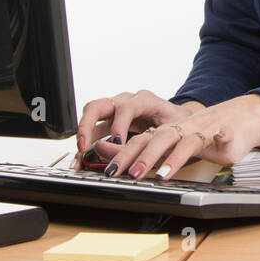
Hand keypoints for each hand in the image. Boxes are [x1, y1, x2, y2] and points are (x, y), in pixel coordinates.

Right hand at [72, 90, 203, 169]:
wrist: (180, 121)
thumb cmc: (177, 123)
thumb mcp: (172, 130)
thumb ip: (152, 139)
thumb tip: (126, 150)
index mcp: (144, 100)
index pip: (126, 107)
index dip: (119, 125)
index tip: (117, 143)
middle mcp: (125, 101)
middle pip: (99, 105)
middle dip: (87, 126)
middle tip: (84, 146)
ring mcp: (115, 110)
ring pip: (90, 115)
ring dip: (82, 136)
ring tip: (79, 157)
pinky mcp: (109, 121)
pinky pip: (93, 130)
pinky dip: (85, 145)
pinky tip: (80, 160)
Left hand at [94, 94, 259, 179]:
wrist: (238, 117)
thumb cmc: (200, 135)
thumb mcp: (170, 143)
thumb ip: (139, 149)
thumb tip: (101, 149)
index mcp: (167, 132)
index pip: (140, 140)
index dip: (124, 154)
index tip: (110, 171)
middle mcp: (182, 130)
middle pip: (158, 139)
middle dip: (143, 157)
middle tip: (130, 175)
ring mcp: (203, 132)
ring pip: (186, 141)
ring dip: (175, 156)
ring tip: (163, 174)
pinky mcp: (224, 135)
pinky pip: (223, 135)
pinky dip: (221, 136)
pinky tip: (219, 138)